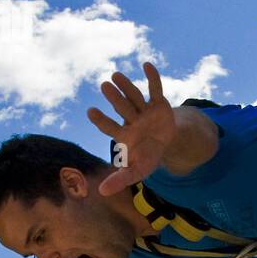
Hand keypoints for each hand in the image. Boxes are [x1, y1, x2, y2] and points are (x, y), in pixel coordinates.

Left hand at [87, 62, 176, 195]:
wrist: (166, 144)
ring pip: (135, 97)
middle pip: (122, 108)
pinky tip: (146, 64)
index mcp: (124, 135)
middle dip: (114, 98)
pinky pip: (155, 89)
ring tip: (115, 75)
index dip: (101, 120)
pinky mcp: (158, 105)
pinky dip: (153, 78)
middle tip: (104, 85)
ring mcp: (145, 111)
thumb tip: (101, 193)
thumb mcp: (136, 171)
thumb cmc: (147, 157)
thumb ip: (120, 179)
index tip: (90, 111)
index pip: (110, 127)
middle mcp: (132, 120)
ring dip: (127, 86)